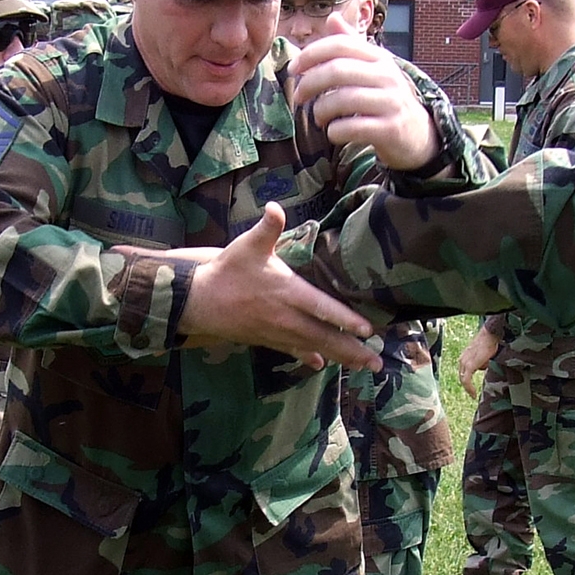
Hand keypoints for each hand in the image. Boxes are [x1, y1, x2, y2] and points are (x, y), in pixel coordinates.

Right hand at [175, 202, 379, 371]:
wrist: (198, 300)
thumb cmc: (226, 271)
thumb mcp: (247, 245)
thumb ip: (267, 228)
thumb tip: (275, 208)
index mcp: (286, 292)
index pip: (322, 308)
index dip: (345, 319)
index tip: (367, 330)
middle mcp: (286, 317)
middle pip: (325, 336)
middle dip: (352, 350)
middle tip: (377, 363)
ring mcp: (277, 332)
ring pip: (314, 347)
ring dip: (340, 358)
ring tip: (363, 366)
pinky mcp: (266, 339)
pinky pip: (292, 351)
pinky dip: (308, 357)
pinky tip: (320, 364)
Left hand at [288, 35, 440, 171]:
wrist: (418, 134)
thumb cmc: (385, 99)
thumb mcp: (372, 69)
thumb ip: (350, 45)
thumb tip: (332, 17)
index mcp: (379, 58)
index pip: (340, 45)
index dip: (311, 54)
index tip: (293, 68)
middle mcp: (387, 76)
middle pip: (337, 71)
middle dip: (309, 84)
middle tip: (298, 97)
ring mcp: (390, 102)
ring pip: (342, 99)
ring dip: (320, 111)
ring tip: (319, 118)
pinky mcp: (389, 129)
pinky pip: (351, 128)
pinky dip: (334, 131)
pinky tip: (333, 132)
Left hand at [456, 323, 500, 397]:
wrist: (489, 335)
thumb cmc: (489, 343)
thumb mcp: (483, 355)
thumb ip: (481, 362)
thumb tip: (483, 367)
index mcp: (464, 357)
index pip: (463, 372)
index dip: (467, 381)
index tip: (471, 389)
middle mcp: (462, 360)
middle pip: (461, 377)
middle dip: (467, 386)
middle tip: (472, 394)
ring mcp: (464, 363)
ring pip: (463, 380)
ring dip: (468, 389)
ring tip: (473, 395)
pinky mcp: (469, 366)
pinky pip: (466, 380)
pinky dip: (469, 388)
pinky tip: (473, 394)